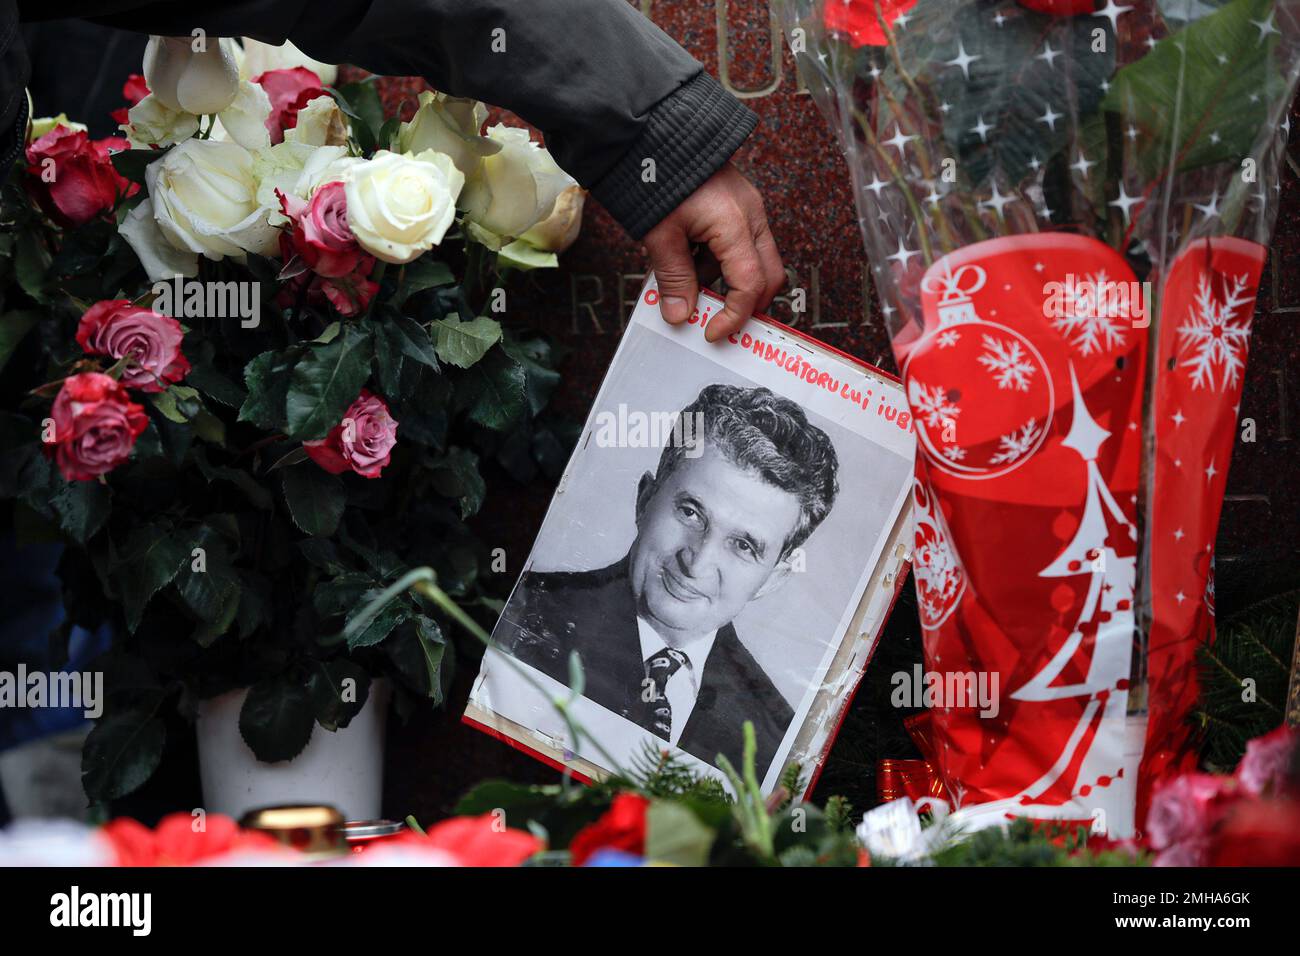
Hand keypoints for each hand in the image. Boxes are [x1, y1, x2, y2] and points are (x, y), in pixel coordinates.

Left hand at [641, 163, 784, 342]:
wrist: (656, 131)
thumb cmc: (657, 174)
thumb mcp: (659, 234)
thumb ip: (673, 278)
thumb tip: (681, 316)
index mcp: (735, 224)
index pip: (750, 284)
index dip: (734, 316)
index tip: (713, 332)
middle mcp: (752, 216)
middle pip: (768, 276)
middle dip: (746, 304)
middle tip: (715, 320)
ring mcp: (749, 209)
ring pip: (754, 261)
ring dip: (727, 281)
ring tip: (687, 279)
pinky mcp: (740, 205)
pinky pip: (741, 243)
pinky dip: (720, 262)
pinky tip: (689, 259)